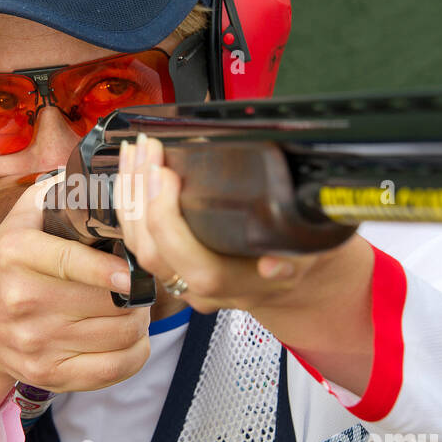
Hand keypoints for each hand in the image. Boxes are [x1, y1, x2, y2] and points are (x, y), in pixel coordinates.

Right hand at [0, 177, 151, 417]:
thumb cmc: (4, 267)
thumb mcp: (18, 220)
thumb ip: (56, 193)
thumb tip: (103, 174)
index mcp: (17, 253)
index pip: (70, 262)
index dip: (109, 270)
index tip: (132, 272)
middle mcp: (23, 299)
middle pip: (106, 302)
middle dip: (136, 293)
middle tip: (141, 285)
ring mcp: (36, 342)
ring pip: (117, 335)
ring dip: (139, 321)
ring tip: (134, 308)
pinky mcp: (48, 374)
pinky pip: (111, 370)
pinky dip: (135, 355)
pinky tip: (132, 339)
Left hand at [117, 134, 376, 394]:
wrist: (293, 280)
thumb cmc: (301, 258)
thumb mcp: (311, 254)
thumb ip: (295, 260)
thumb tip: (275, 266)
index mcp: (234, 285)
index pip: (187, 261)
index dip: (168, 219)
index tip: (166, 173)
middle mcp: (201, 289)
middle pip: (153, 251)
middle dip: (143, 196)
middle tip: (148, 151)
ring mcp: (181, 280)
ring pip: (138, 245)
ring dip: (131, 194)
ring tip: (135, 153)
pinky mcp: (169, 265)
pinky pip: (137, 238)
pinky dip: (130, 201)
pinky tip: (133, 171)